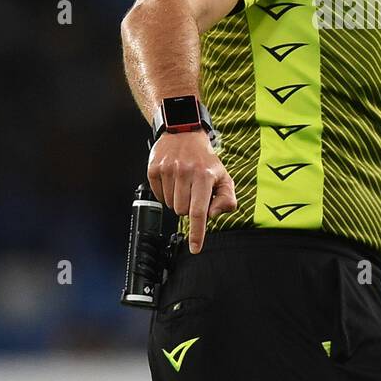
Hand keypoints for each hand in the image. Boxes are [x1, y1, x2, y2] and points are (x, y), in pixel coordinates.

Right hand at [146, 129, 237, 253]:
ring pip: (169, 205)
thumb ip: (226, 198)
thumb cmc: (205, 159)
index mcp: (205, 175)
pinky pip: (158, 196)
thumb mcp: (223, 176)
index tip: (195, 248)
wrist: (183, 133)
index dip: (197, 233)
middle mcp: (185, 172)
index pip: (199, 211)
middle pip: (182, 211)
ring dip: (176, 201)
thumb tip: (213, 215)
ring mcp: (168, 170)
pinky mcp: (154, 169)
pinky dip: (165, 194)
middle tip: (193, 193)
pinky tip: (172, 181)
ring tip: (183, 185)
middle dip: (188, 208)